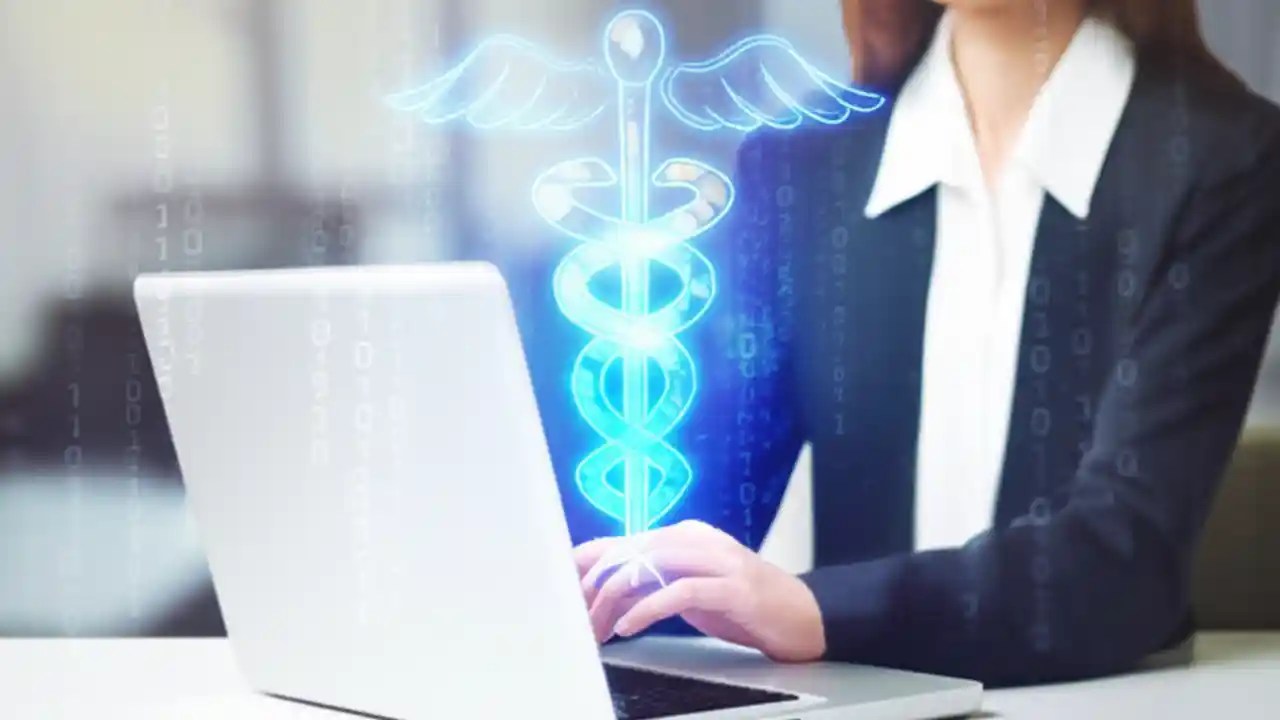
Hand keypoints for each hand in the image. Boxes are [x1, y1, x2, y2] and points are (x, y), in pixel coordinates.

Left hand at [573, 520, 826, 662]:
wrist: (801, 615)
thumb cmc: (740, 604)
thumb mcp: (688, 590)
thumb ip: (651, 584)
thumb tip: (601, 591)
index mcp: (684, 535)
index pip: (624, 541)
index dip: (587, 562)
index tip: (560, 584)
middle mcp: (698, 539)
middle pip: (630, 553)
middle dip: (595, 586)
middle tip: (574, 615)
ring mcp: (718, 560)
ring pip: (649, 567)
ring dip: (614, 598)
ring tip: (596, 625)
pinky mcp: (733, 586)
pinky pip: (679, 591)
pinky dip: (647, 608)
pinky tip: (629, 625)